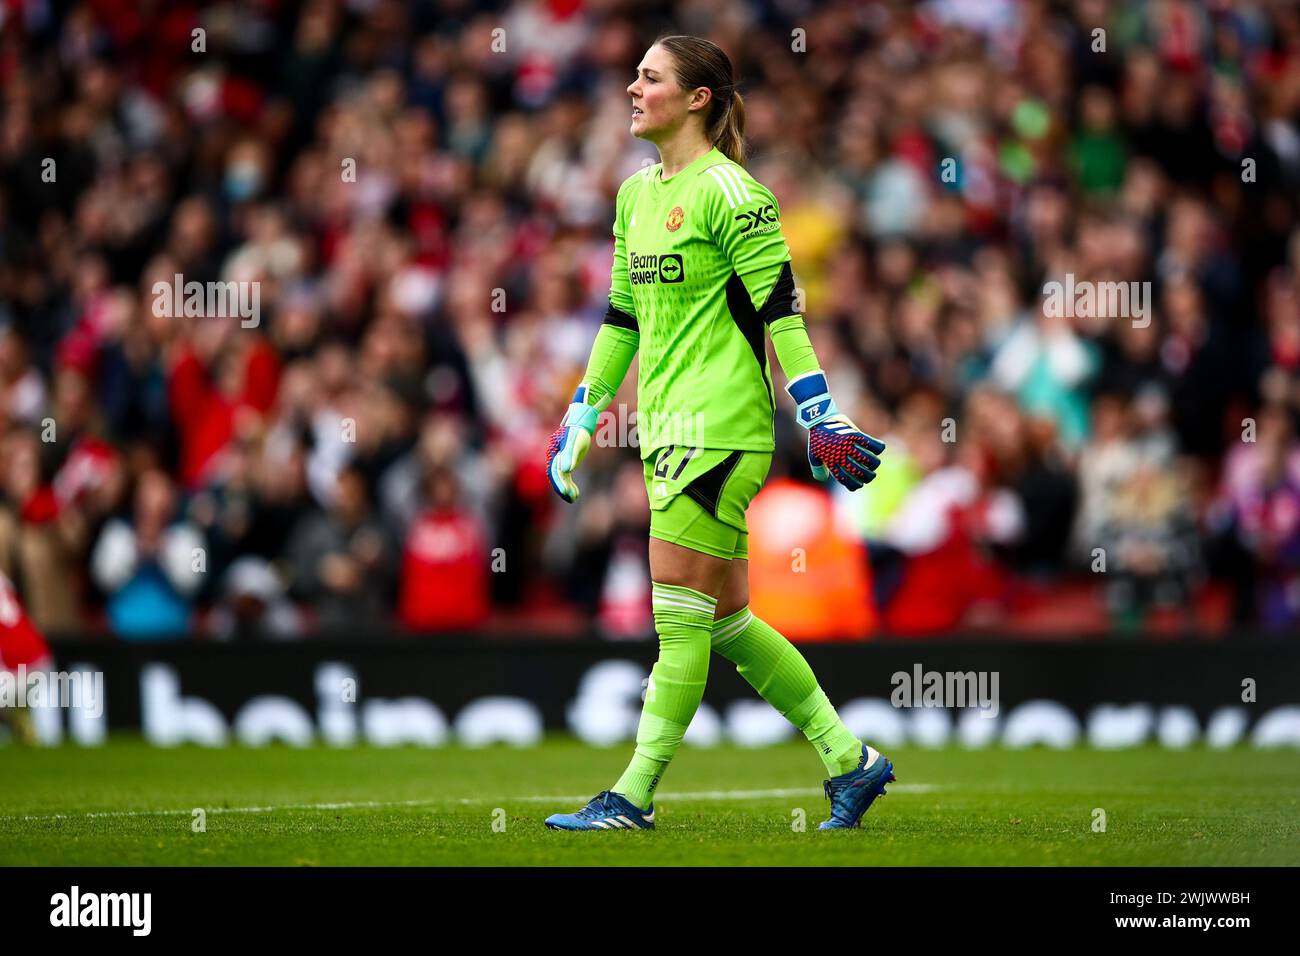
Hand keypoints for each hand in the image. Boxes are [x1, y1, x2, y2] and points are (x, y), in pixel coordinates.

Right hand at [546, 385, 600, 502]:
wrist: (581, 421)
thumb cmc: (579, 431)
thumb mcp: (576, 443)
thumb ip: (570, 456)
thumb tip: (566, 470)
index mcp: (555, 454)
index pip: (555, 472)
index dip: (559, 483)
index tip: (566, 493)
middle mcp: (555, 457)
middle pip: (556, 477)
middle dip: (563, 488)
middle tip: (571, 499)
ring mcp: (560, 459)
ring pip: (561, 478)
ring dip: (567, 488)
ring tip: (575, 498)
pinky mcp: (566, 461)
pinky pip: (565, 476)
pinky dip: (570, 485)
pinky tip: (576, 493)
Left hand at [808, 414, 885, 489]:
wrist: (820, 418)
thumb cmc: (818, 437)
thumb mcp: (813, 454)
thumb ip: (817, 468)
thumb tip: (822, 479)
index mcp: (830, 462)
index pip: (845, 479)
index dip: (855, 485)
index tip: (859, 485)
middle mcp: (840, 454)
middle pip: (860, 472)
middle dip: (868, 477)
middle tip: (870, 475)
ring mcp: (848, 444)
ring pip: (870, 460)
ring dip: (874, 464)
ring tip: (874, 463)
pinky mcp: (854, 434)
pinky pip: (872, 444)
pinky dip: (878, 447)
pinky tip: (877, 448)